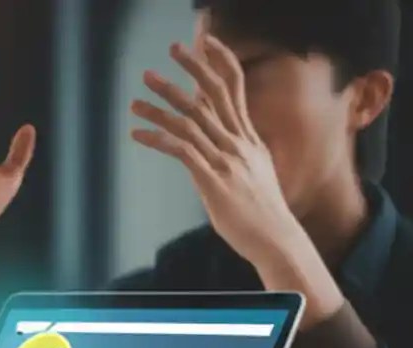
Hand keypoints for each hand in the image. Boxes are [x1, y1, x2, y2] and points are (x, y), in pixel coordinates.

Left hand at [130, 35, 342, 325]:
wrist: (276, 238)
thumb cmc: (261, 213)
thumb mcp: (255, 173)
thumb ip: (239, 154)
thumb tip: (223, 146)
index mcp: (248, 139)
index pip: (236, 90)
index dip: (221, 63)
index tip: (206, 43)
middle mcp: (238, 144)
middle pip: (211, 97)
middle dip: (190, 71)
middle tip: (169, 52)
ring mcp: (226, 160)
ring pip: (190, 122)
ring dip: (160, 107)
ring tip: (135, 99)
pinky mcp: (212, 179)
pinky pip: (181, 151)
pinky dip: (156, 139)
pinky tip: (136, 134)